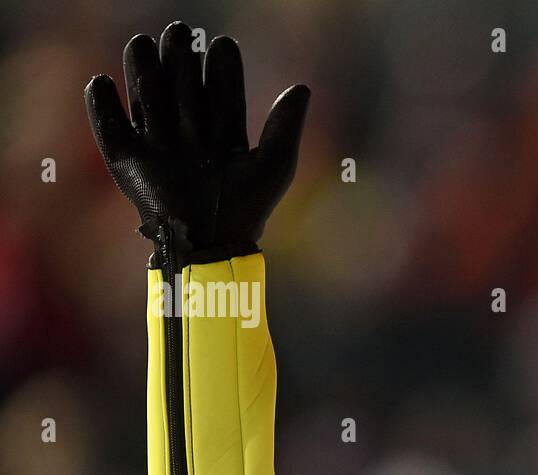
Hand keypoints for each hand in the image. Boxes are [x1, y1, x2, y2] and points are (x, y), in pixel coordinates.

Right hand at [84, 20, 309, 267]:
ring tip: (143, 44)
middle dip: (179, 57)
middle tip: (179, 33)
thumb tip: (303, 86)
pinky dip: (101, 104)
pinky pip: (107, 126)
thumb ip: (286, 126)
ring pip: (145, 95)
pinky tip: (103, 82)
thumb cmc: (248, 208)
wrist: (212, 244)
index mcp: (222, 134)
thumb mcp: (275, 165)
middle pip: (180, 85)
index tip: (224, 45)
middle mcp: (188, 134)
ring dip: (142, 68)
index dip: (221, 66)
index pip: (220, 90)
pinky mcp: (127, 161)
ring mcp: (157, 145)